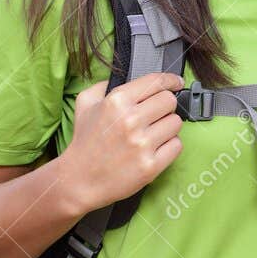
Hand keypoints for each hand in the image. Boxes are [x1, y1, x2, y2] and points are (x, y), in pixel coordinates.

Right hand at [59, 70, 184, 211]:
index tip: (176, 82)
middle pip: (170, 101)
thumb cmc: (85, 141)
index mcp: (117, 101)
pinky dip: (169, 146)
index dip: (170, 80)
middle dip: (165, 106)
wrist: (80, 179)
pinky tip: (154, 148)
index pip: (156, 82)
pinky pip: (176, 145)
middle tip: (155, 114)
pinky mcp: (151, 166)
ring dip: (167, 126)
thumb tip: (128, 78)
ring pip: (176, 123)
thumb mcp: (85, 104)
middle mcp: (131, 120)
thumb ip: (104, 85)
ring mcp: (142, 144)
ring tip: (152, 133)